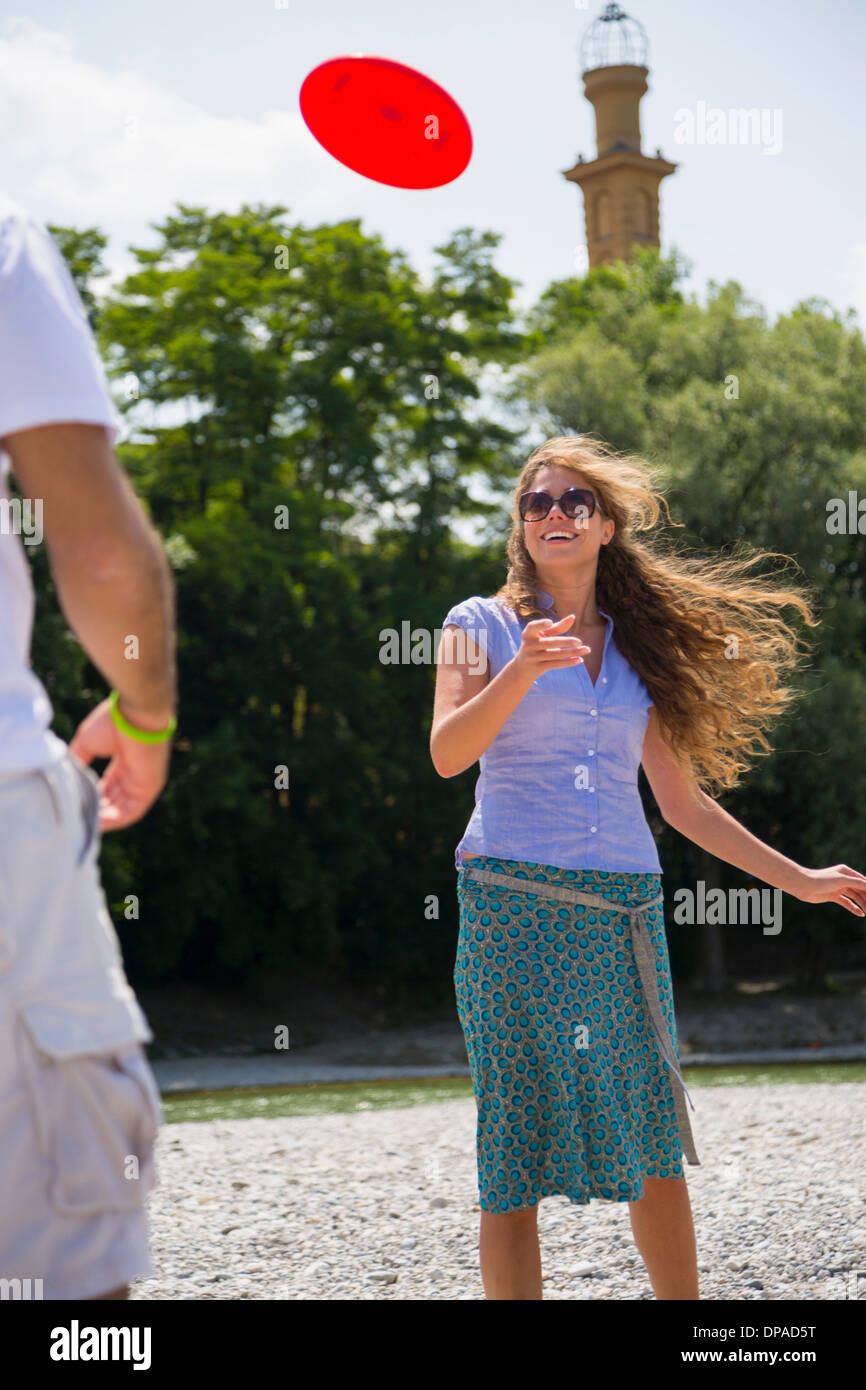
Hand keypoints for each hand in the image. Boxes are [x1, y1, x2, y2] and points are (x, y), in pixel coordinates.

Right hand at [68, 697, 172, 831]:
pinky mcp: (150, 787)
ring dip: (104, 820)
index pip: (109, 786)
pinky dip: (116, 820)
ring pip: (122, 809)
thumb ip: (78, 759)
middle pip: (115, 800)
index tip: (77, 806)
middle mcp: (135, 773)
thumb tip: (65, 775)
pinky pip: (132, 811)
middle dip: (97, 811)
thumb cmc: (113, 722)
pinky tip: (98, 824)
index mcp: (124, 761)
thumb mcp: (86, 742)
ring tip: (84, 826)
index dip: (93, 798)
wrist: (135, 713)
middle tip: (78, 820)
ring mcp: (144, 781)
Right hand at [512, 613, 589, 683]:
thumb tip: (573, 617)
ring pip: (556, 655)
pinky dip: (568, 662)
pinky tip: (580, 659)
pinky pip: (555, 664)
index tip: (550, 622)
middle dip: (566, 642)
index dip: (541, 625)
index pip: (533, 627)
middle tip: (579, 642)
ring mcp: (532, 658)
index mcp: (528, 634)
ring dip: (573, 652)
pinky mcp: (537, 668)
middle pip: (550, 643)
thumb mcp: (543, 636)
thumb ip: (557, 627)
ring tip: (587, 650)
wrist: (522, 668)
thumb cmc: (536, 646)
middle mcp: (528, 645)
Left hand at [793, 864, 865, 916]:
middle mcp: (844, 879)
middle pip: (860, 889)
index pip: (863, 881)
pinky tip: (860, 914)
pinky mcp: (833, 896)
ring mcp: (838, 888)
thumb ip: (857, 883)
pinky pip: (846, 902)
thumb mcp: (841, 880)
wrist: (803, 885)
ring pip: (854, 896)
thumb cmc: (822, 880)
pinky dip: (853, 907)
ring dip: (862, 904)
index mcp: (846, 872)